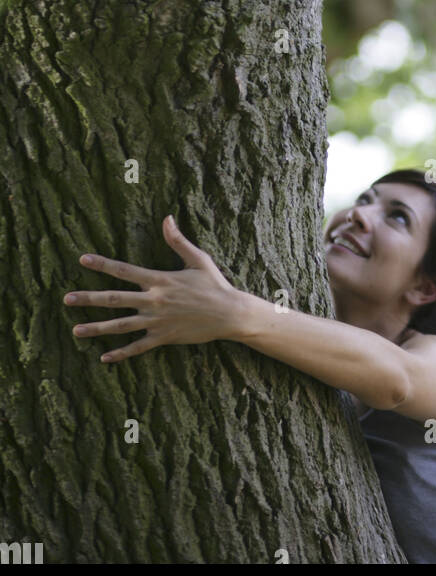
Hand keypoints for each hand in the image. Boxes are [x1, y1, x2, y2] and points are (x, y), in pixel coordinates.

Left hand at [63, 215, 240, 363]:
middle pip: (114, 299)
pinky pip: (138, 347)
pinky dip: (121, 353)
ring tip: (76, 330)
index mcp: (160, 280)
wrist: (229, 313)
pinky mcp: (163, 337)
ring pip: (120, 325)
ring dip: (97, 328)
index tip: (82, 259)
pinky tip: (104, 357)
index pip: (124, 270)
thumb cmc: (214, 284)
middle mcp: (154, 300)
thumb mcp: (198, 259)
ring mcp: (157, 321)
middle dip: (89, 299)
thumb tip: (167, 218)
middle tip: (67, 299)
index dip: (102, 264)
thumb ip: (178, 240)